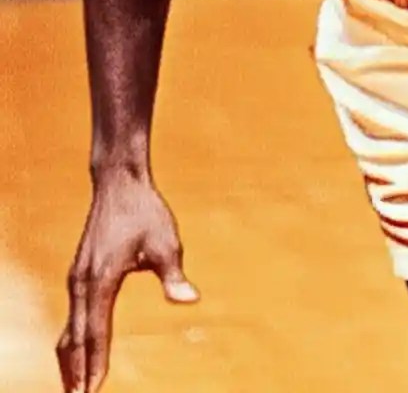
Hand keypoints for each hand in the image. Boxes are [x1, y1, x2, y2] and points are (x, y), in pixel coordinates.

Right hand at [56, 174, 198, 392]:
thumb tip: (189, 300)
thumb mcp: (167, 243)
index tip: (92, 391)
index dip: (94, 363)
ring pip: (68, 329)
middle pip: (74, 338)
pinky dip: (72, 341)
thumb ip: (173, 276)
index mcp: (100, 279)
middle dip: (76, 372)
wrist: (119, 185)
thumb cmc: (146, 213)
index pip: (96, 332)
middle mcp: (81, 282)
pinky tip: (78, 353)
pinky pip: (72, 316)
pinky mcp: (79, 275)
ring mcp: (77, 279)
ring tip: (74, 389)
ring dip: (70, 360)